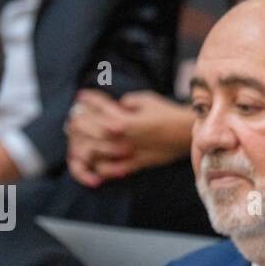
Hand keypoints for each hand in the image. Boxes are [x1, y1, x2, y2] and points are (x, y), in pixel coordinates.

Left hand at [65, 89, 193, 186]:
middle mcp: (120, 138)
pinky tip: (97, 159)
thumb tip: (115, 107)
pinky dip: (99, 166)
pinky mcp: (134, 165)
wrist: (187, 135)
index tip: (82, 96)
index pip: (95, 108)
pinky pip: (109, 170)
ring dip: (83, 142)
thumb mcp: (146, 100)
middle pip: (87, 129)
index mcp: (122, 120)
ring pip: (92, 150)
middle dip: (78, 120)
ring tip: (82, 137)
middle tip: (76, 116)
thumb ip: (125, 103)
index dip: (87, 99)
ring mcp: (126, 154)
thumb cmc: (168, 114)